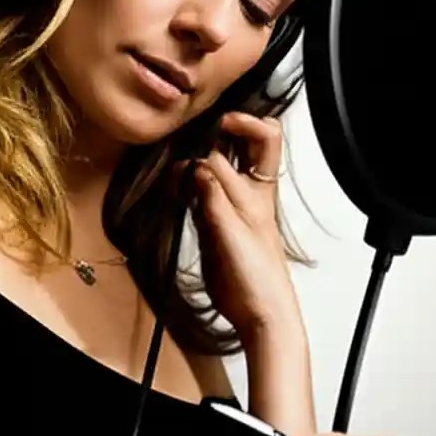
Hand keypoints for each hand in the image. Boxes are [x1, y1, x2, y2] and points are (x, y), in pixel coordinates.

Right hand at [183, 111, 302, 341]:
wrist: (259, 313)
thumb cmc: (258, 277)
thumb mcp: (234, 233)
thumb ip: (214, 197)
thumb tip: (195, 165)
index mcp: (261, 188)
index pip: (263, 137)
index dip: (245, 123)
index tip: (219, 125)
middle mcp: (247, 191)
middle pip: (243, 145)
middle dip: (221, 131)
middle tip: (193, 135)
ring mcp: (229, 206)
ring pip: (216, 168)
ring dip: (197, 160)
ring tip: (176, 165)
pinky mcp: (213, 224)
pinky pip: (199, 193)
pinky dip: (185, 185)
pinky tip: (172, 188)